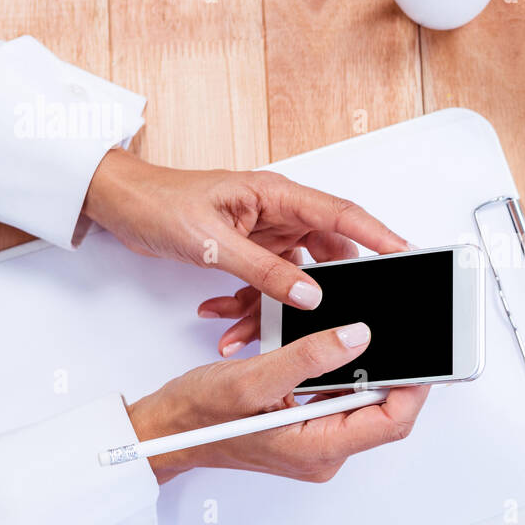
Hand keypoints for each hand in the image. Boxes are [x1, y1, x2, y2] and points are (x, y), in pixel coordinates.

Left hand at [83, 149, 409, 328]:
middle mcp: (278, 212)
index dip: (378, 234)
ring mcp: (266, 233)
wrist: (119, 204)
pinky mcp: (250, 252)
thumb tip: (309, 294)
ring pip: (294, 277)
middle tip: (328, 315)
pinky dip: (249, 306)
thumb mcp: (212, 242)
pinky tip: (224, 317)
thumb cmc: (159, 202)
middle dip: (323, 290)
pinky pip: (266, 285)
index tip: (406, 254)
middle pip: (325, 253)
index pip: (341, 213)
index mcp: (277, 195)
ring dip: (272, 308)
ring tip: (245, 329)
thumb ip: (264, 272)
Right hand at [126, 321, 427, 483]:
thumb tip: (358, 337)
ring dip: (368, 372)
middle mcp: (323, 453)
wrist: (166, 430)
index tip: (425, 354)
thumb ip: (310, 356)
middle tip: (404, 336)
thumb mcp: (254, 377)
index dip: (415, 387)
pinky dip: (344, 376)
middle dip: (398, 374)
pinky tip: (336, 351)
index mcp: (317, 449)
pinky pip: (341, 402)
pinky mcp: (307, 429)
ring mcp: (316, 443)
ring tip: (365, 338)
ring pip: (363, 404)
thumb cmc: (198, 414)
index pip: (390, 421)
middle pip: (384, 413)